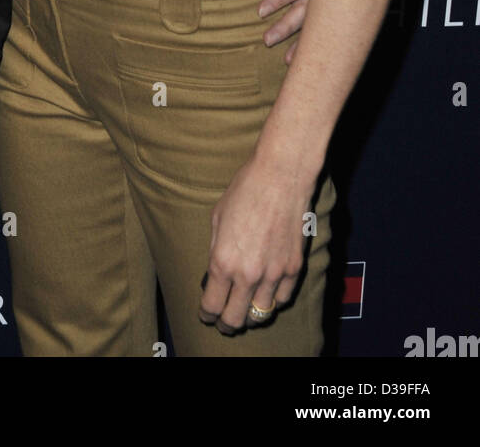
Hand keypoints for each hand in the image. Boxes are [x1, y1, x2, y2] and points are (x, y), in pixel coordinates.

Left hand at [198, 154, 314, 334]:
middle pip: (235, 319)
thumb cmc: (245, 190)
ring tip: (245, 312)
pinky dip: (273, 300)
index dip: (206, 314)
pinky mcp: (294, 268)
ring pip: (260, 314)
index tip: (205, 315)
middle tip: (223, 321)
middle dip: (226, 323)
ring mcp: (274, 273)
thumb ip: (216, 249)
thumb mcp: (217, 218)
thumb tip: (216, 272)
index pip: (211, 305)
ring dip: (250, 315)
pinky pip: (283, 298)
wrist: (281, 176)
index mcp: (223, 261)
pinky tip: (266, 295)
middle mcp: (248, 273)